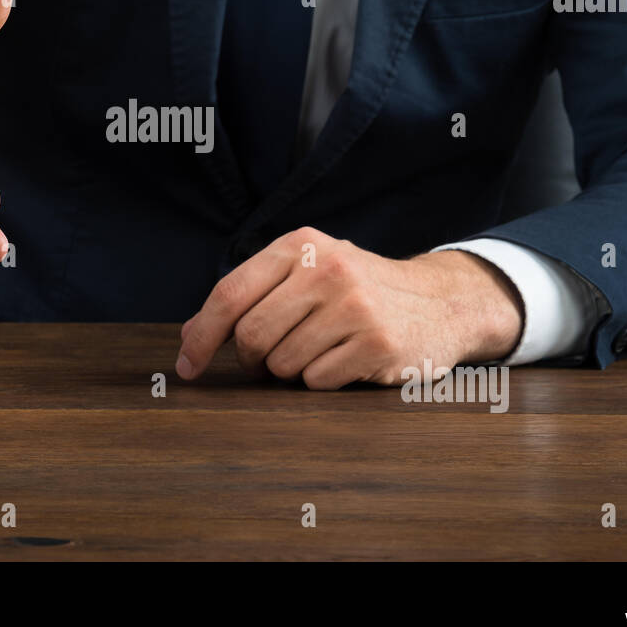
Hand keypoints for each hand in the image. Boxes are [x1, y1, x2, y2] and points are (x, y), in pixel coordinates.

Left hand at [175, 228, 523, 389]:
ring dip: (290, 369)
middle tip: (266, 361)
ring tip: (319, 350)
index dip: (201, 335)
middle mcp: (327, 268)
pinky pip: (317, 381)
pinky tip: (346, 360)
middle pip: (252, 335)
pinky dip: (322, 380)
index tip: (186, 365)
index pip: (230, 294)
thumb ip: (250, 296)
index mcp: (300, 245)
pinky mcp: (378, 344)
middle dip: (251, 359)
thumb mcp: (304, 273)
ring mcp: (355, 306)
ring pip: (282, 363)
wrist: (440, 301)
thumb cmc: (357, 290)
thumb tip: (189, 334)